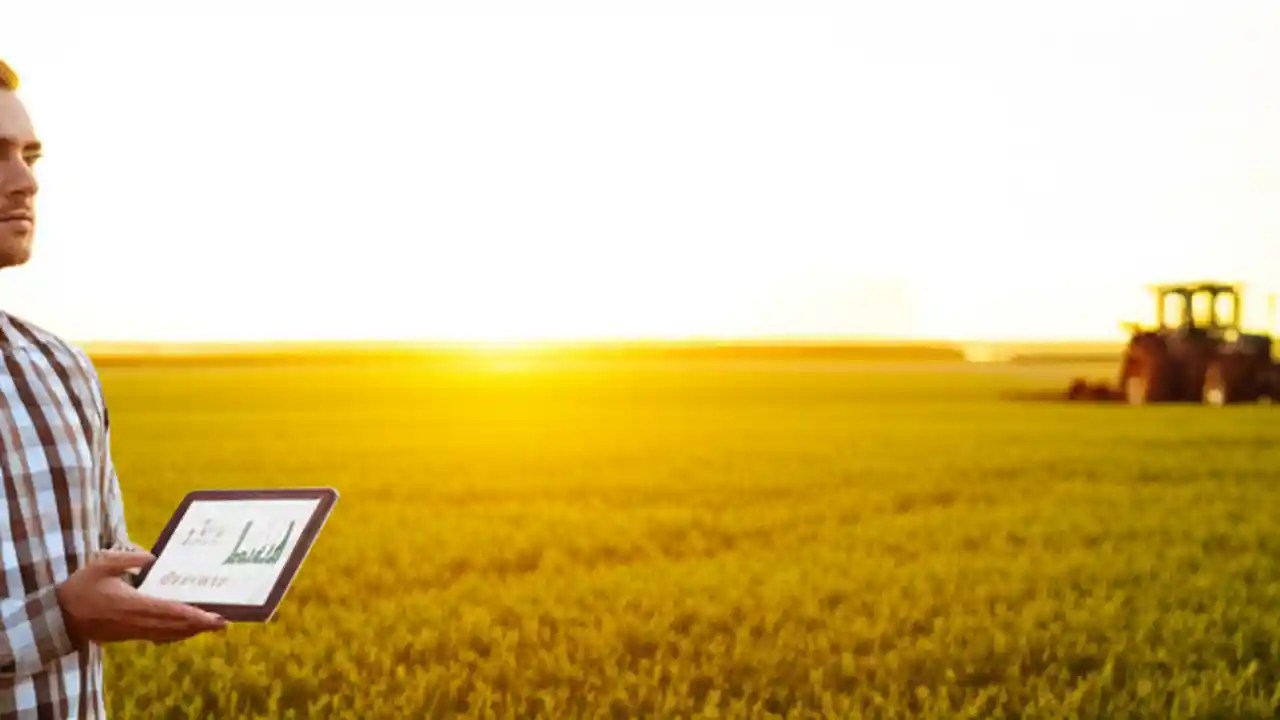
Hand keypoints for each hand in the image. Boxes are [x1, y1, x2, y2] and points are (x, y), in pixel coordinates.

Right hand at [55, 550, 227, 644]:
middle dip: (200, 625)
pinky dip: (175, 635)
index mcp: (133, 603)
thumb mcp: (101, 564)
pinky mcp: (129, 635)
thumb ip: (126, 559)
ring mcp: (134, 631)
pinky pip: (158, 637)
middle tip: (223, 623)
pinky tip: (186, 631)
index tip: (213, 617)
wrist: (59, 615)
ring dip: (191, 631)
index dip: (193, 616)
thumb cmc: (81, 587)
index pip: (171, 611)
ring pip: (168, 634)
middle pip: (175, 626)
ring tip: (212, 626)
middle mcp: (138, 621)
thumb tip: (151, 556)